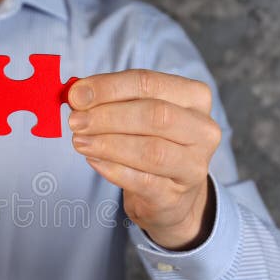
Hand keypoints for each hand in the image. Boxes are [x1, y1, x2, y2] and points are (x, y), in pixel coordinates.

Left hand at [68, 69, 220, 249]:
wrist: (171, 196)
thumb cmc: (151, 143)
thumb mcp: (137, 114)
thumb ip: (111, 100)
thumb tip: (77, 93)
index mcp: (195, 98)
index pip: (149, 83)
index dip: (109, 87)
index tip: (76, 94)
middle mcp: (203, 130)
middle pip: (154, 115)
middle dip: (107, 116)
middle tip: (76, 121)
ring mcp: (194, 166)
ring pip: (150, 150)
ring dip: (107, 144)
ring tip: (79, 141)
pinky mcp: (176, 196)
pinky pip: (142, 181)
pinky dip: (113, 169)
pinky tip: (93, 160)